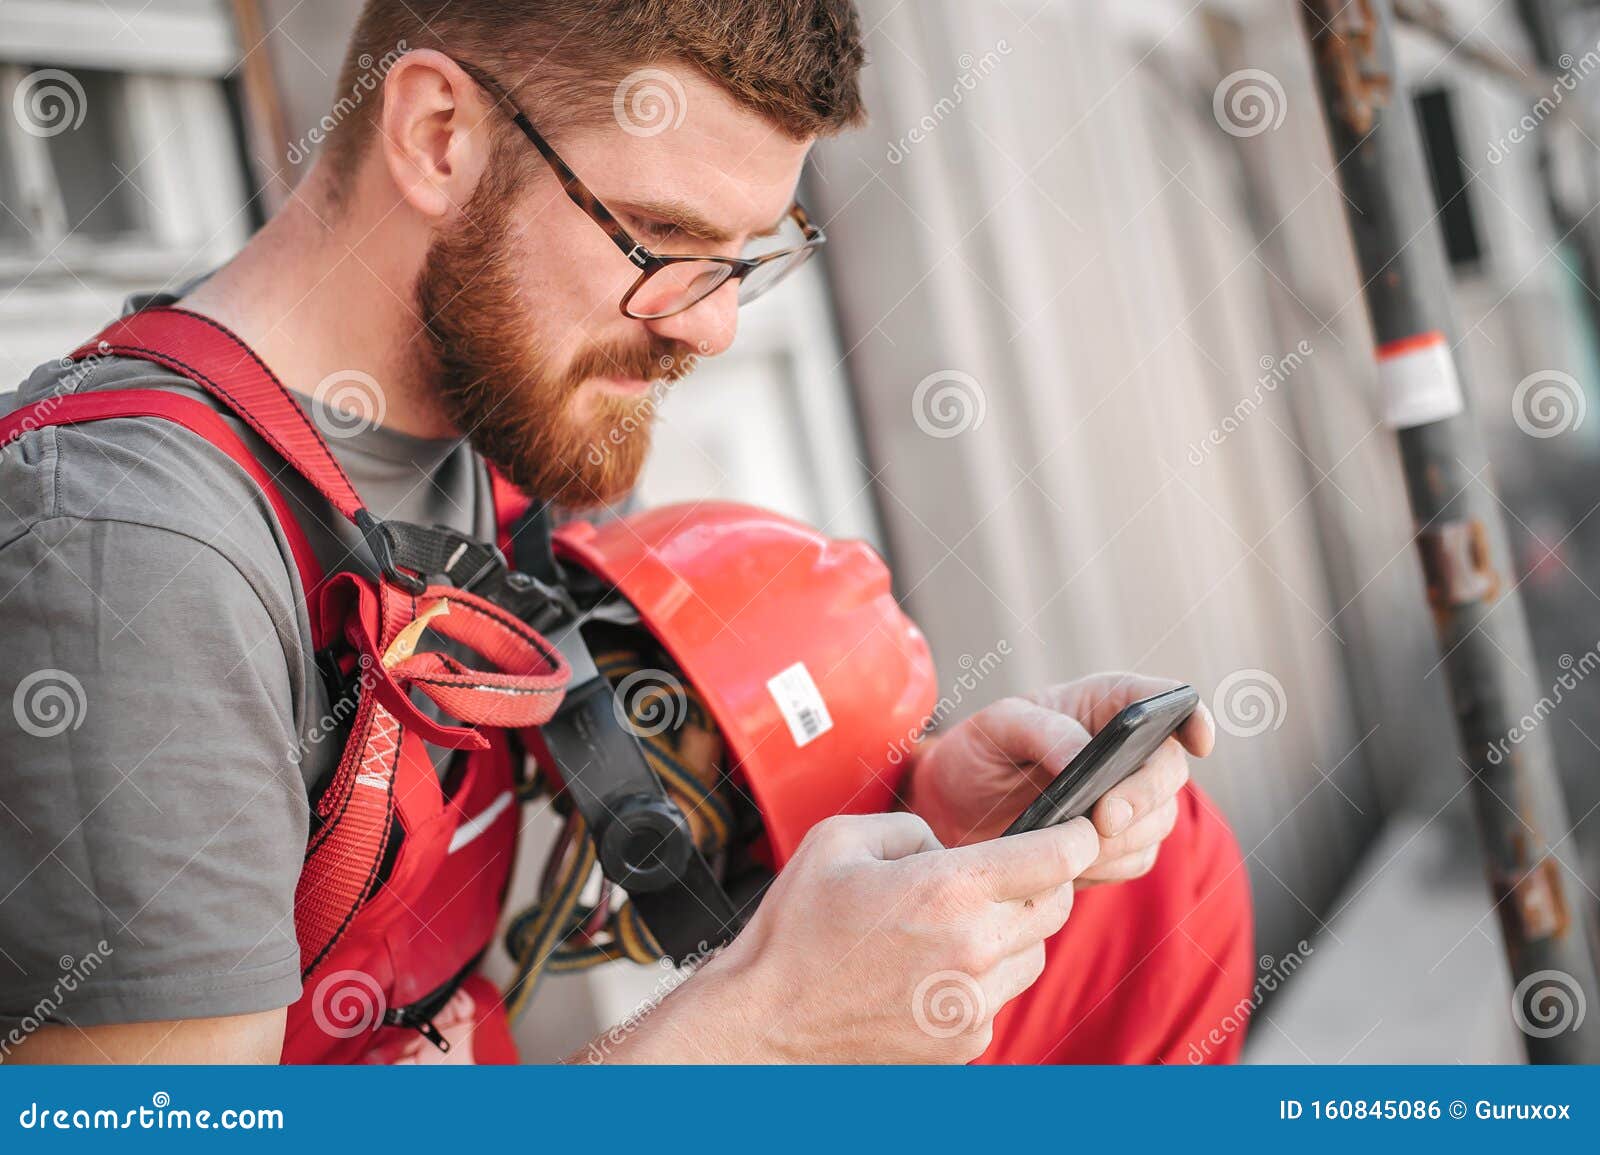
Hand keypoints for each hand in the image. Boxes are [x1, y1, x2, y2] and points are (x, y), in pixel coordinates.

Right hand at [601, 811, 1099, 1063]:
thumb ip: (914, 825)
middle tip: (994, 876)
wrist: (767, 1023)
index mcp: (949, 890)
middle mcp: (974, 950)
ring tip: (948, 926)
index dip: (1076, 834)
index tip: (1078, 827)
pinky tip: (928, 968)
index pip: (1055, 857)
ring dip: (1010, 931)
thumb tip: (950, 845)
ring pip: (1033, 953)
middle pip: (1055, 905)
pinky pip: (1000, 996)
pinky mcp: (966, 1041)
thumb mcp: (841, 839)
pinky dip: (981, 977)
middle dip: (1038, 882)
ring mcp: (974, 1004)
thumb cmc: (797, 928)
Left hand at [904, 672, 1213, 884]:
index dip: (1191, 716)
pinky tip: (1067, 863)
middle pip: (1170, 769)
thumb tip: (1083, 756)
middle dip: (1143, 797)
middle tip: (1104, 819)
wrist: (957, 809)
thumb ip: (1042, 731)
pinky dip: (1106, 866)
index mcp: (1108, 705)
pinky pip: (1134, 859)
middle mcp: (1131, 751)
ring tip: (1071, 846)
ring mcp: (1130, 799)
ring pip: (1158, 821)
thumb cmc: (980, 752)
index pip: (1166, 699)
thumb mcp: (997, 726)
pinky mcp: (1119, 843)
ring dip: (1122, 839)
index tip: (1197, 740)